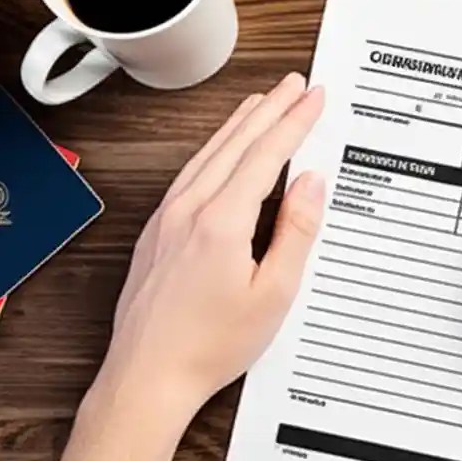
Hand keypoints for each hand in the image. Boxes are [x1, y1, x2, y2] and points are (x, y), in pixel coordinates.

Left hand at [85, 73, 326, 434]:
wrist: (147, 376)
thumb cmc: (210, 346)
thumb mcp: (273, 294)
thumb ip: (295, 232)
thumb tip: (310, 184)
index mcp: (222, 222)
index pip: (266, 155)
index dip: (294, 122)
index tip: (314, 97)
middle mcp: (189, 210)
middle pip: (235, 144)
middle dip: (270, 109)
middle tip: (294, 84)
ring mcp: (167, 219)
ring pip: (208, 154)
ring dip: (239, 124)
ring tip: (261, 103)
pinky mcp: (156, 233)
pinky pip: (189, 173)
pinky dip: (213, 149)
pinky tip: (219, 151)